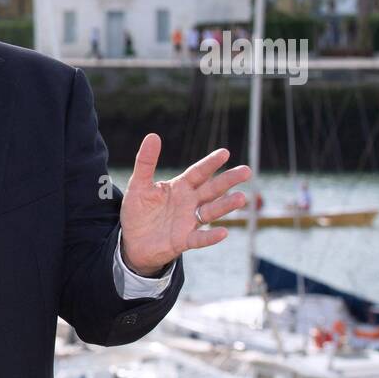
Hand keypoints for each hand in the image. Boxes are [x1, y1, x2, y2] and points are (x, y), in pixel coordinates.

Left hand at [119, 134, 251, 275]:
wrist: (132, 242)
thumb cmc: (138, 212)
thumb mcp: (139, 185)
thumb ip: (146, 162)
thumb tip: (153, 135)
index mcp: (180, 187)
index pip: (198, 173)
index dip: (210, 163)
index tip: (225, 152)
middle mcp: (189, 203)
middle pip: (211, 190)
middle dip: (227, 181)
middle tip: (246, 171)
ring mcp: (188, 222)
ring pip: (210, 212)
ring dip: (225, 205)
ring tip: (242, 198)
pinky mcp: (183, 241)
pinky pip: (199, 239)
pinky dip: (210, 236)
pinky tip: (223, 232)